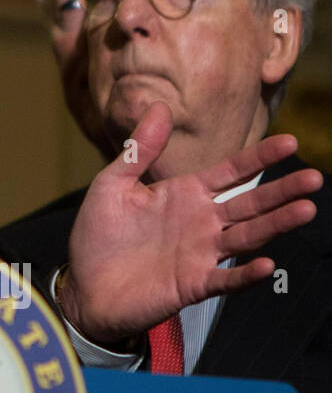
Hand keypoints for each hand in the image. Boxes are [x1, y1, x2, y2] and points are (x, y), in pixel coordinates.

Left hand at [59, 101, 321, 346]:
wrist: (84, 287)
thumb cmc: (98, 236)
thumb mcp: (112, 185)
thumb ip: (138, 150)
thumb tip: (158, 106)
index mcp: (184, 194)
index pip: (230, 172)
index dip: (259, 158)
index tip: (290, 141)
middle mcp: (200, 222)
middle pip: (250, 203)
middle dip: (282, 190)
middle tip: (314, 177)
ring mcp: (200, 254)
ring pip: (247, 236)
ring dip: (276, 224)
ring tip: (305, 210)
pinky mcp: (192, 284)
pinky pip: (225, 278)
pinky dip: (246, 273)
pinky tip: (268, 265)